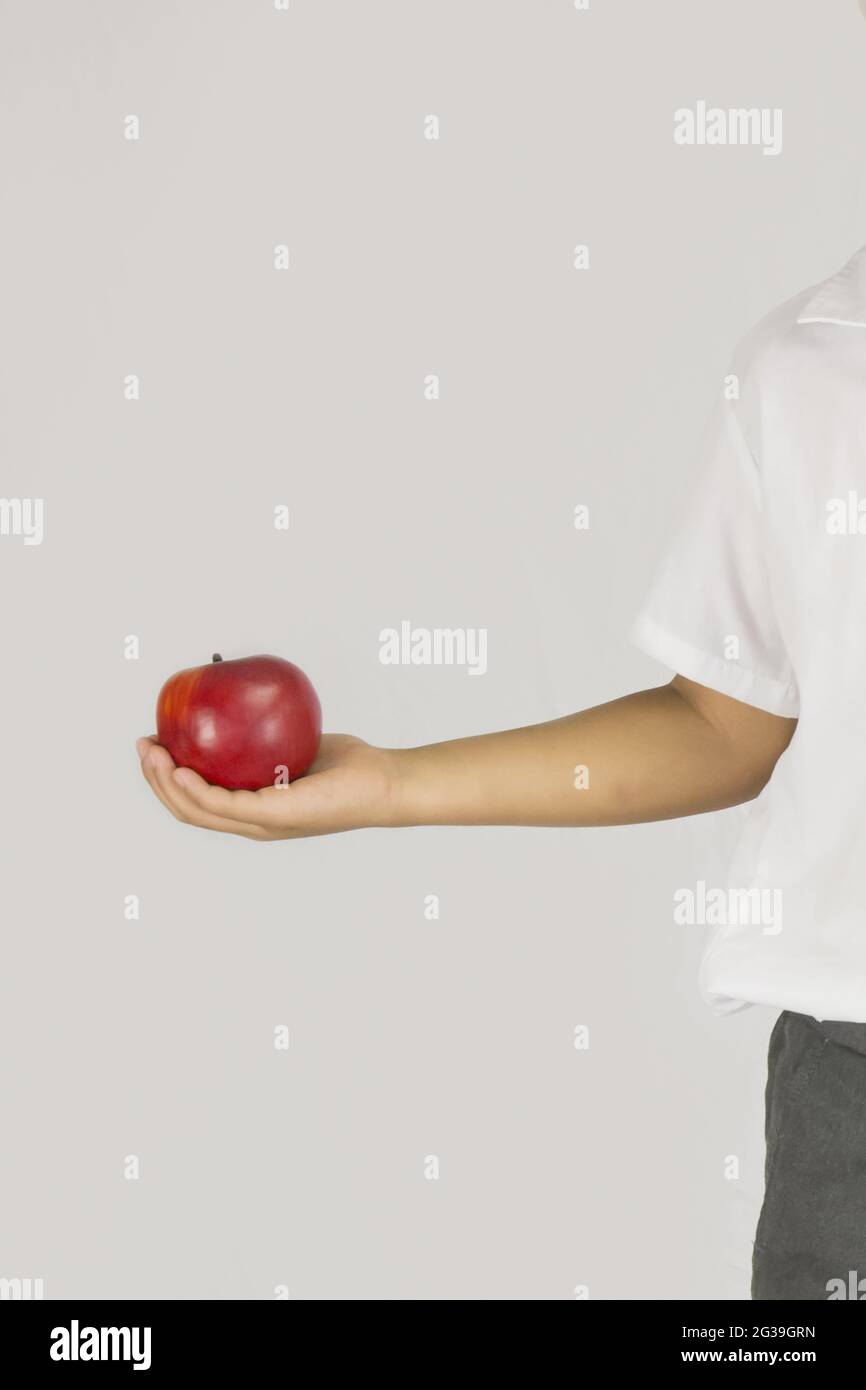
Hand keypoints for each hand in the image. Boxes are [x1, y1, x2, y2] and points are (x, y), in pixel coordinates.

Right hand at [136, 734, 401, 838]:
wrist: (383, 782)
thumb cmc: (347, 764)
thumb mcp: (295, 741)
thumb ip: (267, 729)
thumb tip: (241, 692)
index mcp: (254, 810)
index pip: (198, 801)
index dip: (167, 778)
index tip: (153, 745)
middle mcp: (252, 824)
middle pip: (187, 809)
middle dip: (155, 780)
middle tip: (143, 745)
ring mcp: (262, 824)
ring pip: (197, 810)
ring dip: (166, 784)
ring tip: (152, 754)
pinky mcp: (275, 816)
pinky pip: (225, 804)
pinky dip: (197, 789)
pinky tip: (181, 768)